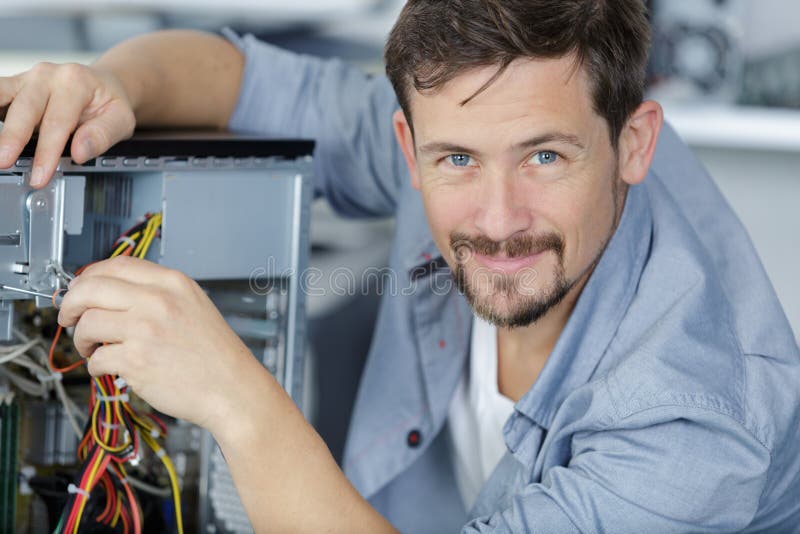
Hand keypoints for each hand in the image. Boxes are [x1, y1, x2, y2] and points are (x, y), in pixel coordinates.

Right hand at [0, 62, 135, 187]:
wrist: (104, 84)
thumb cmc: (110, 102)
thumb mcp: (121, 119)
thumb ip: (102, 135)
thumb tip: (79, 152)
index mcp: (75, 82)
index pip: (58, 122)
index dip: (47, 152)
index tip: (41, 174)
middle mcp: (48, 76)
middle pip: (25, 109)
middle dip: (14, 138)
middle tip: (5, 161)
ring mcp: (28, 79)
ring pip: (3, 96)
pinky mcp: (15, 86)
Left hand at [56, 256, 259, 430]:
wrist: (233, 388)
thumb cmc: (216, 354)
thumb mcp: (193, 305)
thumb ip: (156, 293)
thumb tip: (110, 292)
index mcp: (172, 282)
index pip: (114, 265)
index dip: (88, 277)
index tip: (79, 289)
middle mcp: (157, 301)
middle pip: (89, 288)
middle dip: (70, 304)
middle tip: (68, 316)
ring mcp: (145, 329)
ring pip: (87, 323)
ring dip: (81, 338)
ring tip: (93, 348)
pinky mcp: (136, 360)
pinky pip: (96, 358)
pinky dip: (97, 365)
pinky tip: (111, 367)